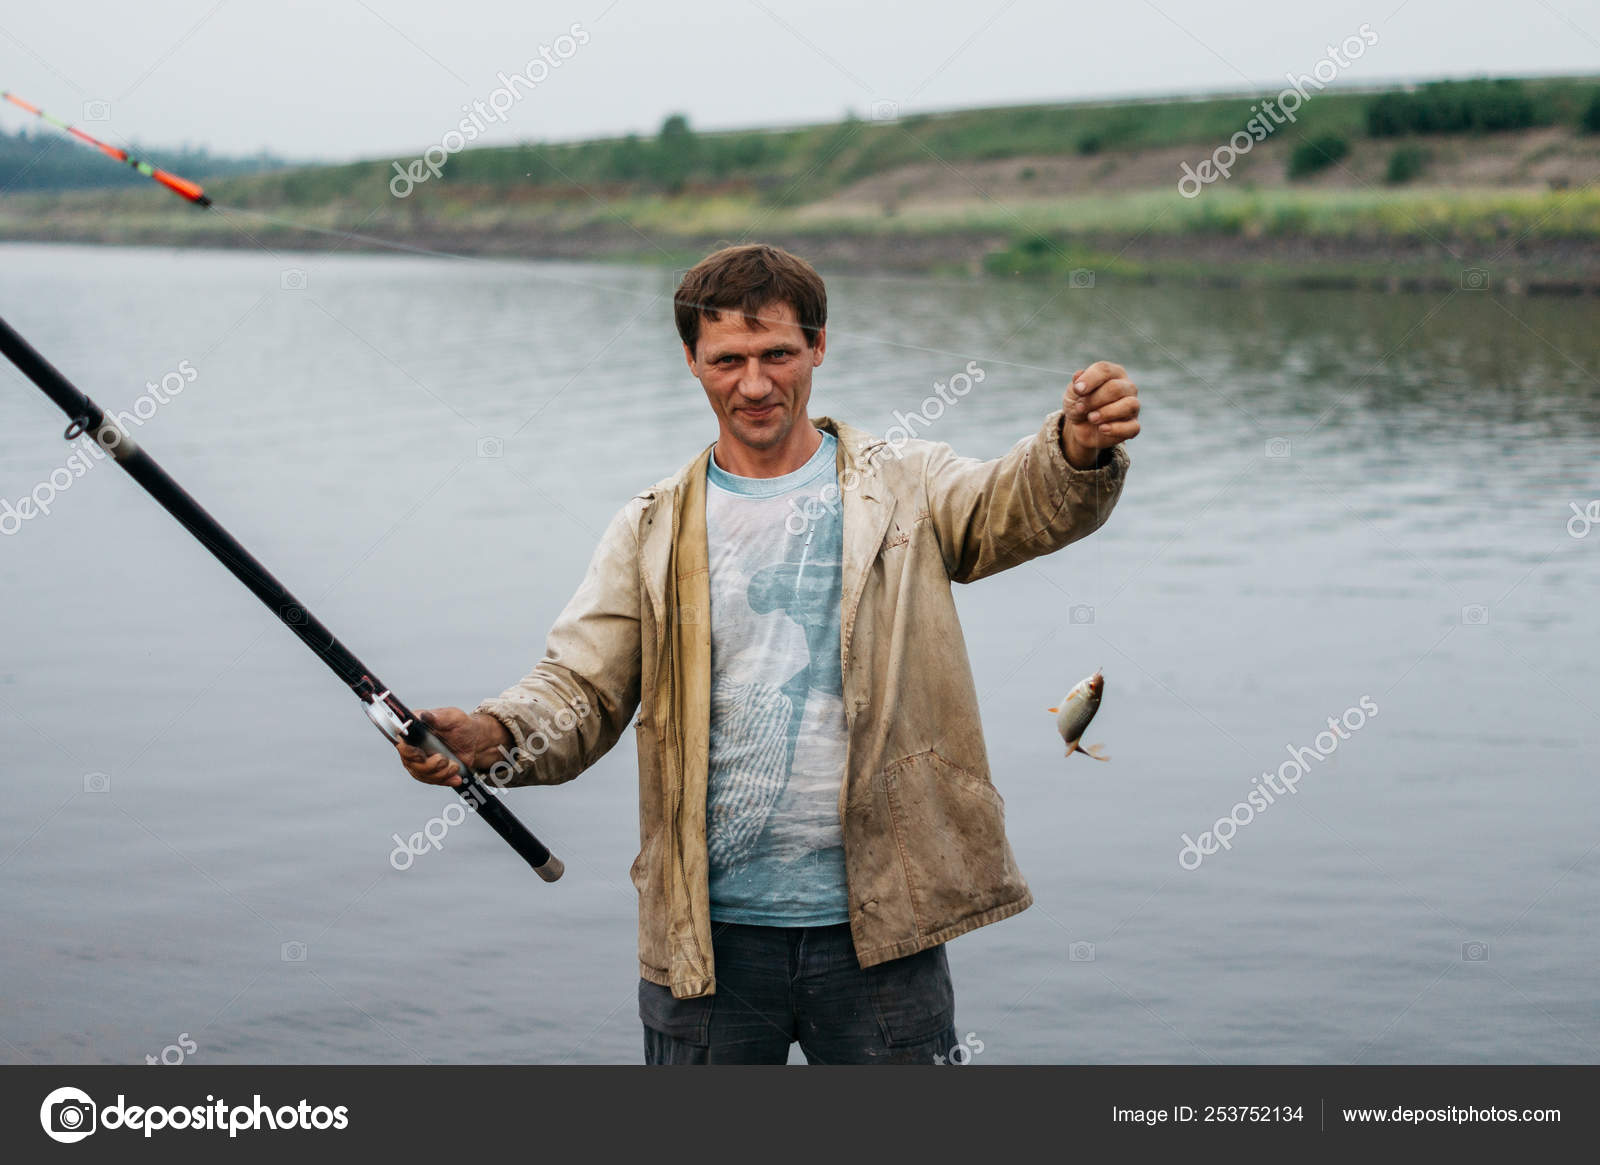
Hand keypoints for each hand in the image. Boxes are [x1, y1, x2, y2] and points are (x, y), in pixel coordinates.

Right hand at [394, 707, 511, 788]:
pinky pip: (432, 780)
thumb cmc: (462, 726)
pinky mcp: (429, 771)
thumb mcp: (453, 717)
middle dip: (429, 765)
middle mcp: (413, 744)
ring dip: (440, 773)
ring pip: (421, 774)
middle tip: (444, 759)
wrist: (473, 741)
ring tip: (455, 765)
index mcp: (415, 728)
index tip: (421, 756)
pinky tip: (456, 777)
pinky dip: (445, 780)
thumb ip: (438, 717)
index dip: (408, 751)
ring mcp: (419, 759)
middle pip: (409, 762)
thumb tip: (423, 715)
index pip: (401, 741)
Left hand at [1060, 360, 1140, 468]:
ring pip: (1130, 405)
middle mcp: (1127, 387)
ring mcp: (1133, 407)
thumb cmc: (1080, 404)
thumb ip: (1076, 384)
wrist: (1080, 428)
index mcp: (1113, 373)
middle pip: (1116, 388)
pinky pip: (1133, 427)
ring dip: (1107, 412)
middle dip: (1094, 399)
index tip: (1077, 390)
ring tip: (1091, 418)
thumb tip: (1079, 374)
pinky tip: (1102, 429)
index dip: (1090, 379)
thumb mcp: (1072, 394)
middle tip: (1080, 408)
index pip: (1104, 369)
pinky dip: (1116, 429)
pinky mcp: (1133, 426)